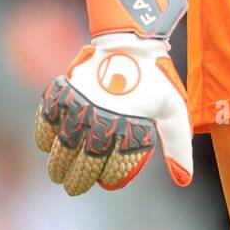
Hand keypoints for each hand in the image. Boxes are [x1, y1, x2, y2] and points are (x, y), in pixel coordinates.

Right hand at [34, 30, 192, 195]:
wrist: (132, 42)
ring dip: (58, 164)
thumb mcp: (173, 109)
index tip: (104, 181)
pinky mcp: (65, 90)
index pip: (115, 166)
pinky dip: (45, 134)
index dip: (109, 178)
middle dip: (77, 180)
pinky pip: (48, 119)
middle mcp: (103, 119)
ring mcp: (81, 105)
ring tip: (57, 174)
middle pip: (85, 162)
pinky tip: (47, 144)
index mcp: (130, 126)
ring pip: (64, 146)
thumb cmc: (154, 77)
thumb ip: (177, 145)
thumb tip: (184, 180)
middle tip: (72, 187)